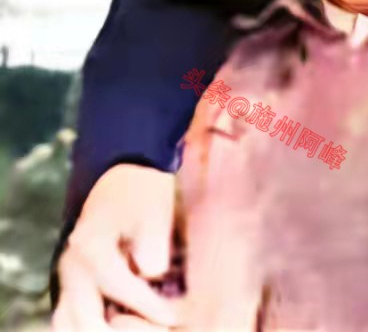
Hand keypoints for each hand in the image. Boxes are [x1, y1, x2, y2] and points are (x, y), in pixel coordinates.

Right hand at [53, 165, 179, 331]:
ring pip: (68, 325)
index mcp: (90, 248)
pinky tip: (120, 329)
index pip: (117, 286)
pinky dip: (87, 330)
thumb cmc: (143, 195)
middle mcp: (71, 268)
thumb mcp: (154, 212)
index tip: (175, 318)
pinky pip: (70, 319)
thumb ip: (153, 245)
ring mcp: (67, 279)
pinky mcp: (72, 286)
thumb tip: (152, 275)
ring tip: (144, 331)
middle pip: (84, 319)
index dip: (148, 306)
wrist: (122, 177)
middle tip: (160, 331)